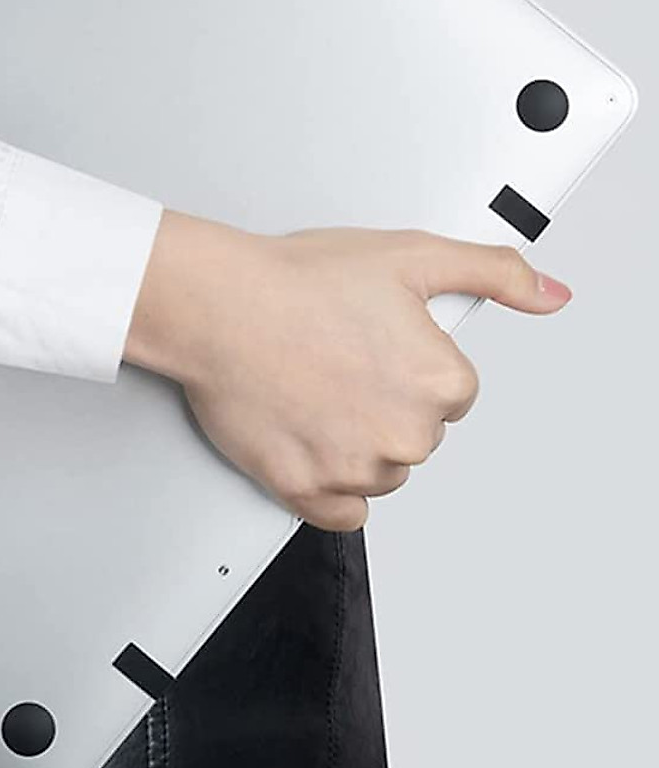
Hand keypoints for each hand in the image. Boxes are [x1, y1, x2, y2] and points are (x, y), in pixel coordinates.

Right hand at [123, 211, 571, 530]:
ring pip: (382, 471)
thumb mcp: (410, 254)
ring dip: (357, 440)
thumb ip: (494, 271)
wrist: (216, 305)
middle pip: (417, 433)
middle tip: (336, 358)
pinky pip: (342, 512)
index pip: (451, 391)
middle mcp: (404, 435)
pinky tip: (311, 440)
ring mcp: (353, 469)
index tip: (372, 340)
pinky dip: (330, 487)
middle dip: (384, 401)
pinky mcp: (303, 490)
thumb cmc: (296, 281)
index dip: (409, 360)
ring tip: (312, 387)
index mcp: (439, 383)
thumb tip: (551, 294)